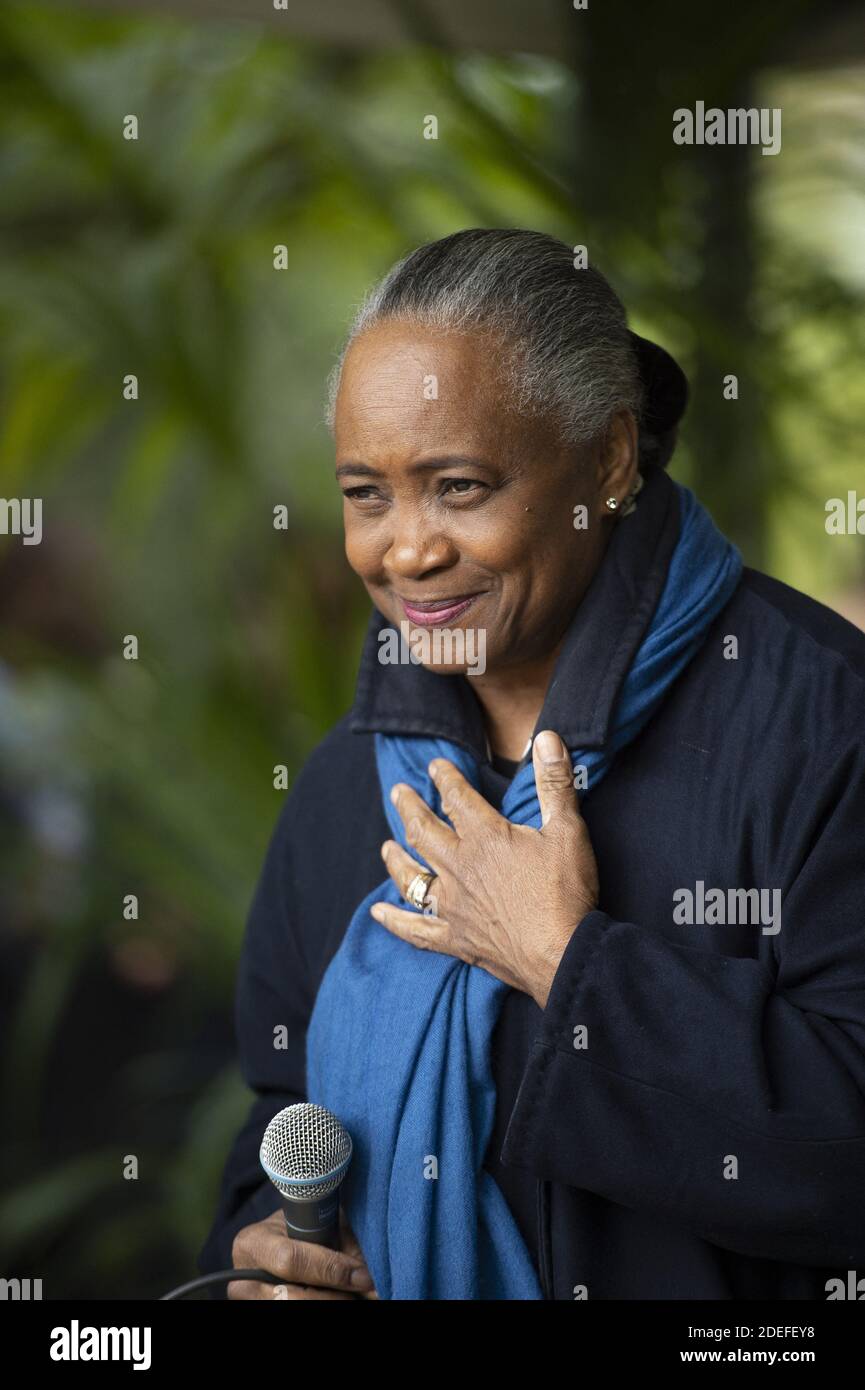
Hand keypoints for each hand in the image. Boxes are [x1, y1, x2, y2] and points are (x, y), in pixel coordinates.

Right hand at [228, 1207, 377, 1299]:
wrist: (281, 1244)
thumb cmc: (303, 1229)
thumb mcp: (317, 1226)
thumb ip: (341, 1246)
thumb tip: (370, 1276)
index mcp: (253, 1244)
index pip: (290, 1260)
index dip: (330, 1269)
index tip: (362, 1276)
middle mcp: (244, 1279)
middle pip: (293, 1297)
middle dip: (335, 1296)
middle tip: (364, 1290)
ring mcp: (251, 1302)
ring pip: (297, 1307)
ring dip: (333, 1301)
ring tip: (354, 1295)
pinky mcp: (263, 1310)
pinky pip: (297, 1312)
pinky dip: (326, 1304)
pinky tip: (341, 1298)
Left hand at [371, 729, 598, 1008]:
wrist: (562, 954)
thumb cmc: (566, 892)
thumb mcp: (568, 830)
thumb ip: (555, 782)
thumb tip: (547, 737)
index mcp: (485, 837)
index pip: (457, 797)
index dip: (446, 777)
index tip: (435, 765)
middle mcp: (459, 867)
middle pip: (423, 831)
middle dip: (410, 807)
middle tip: (398, 792)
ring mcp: (452, 905)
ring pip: (411, 876)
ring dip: (396, 859)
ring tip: (385, 847)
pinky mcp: (454, 938)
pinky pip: (414, 929)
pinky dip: (394, 921)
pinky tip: (378, 913)